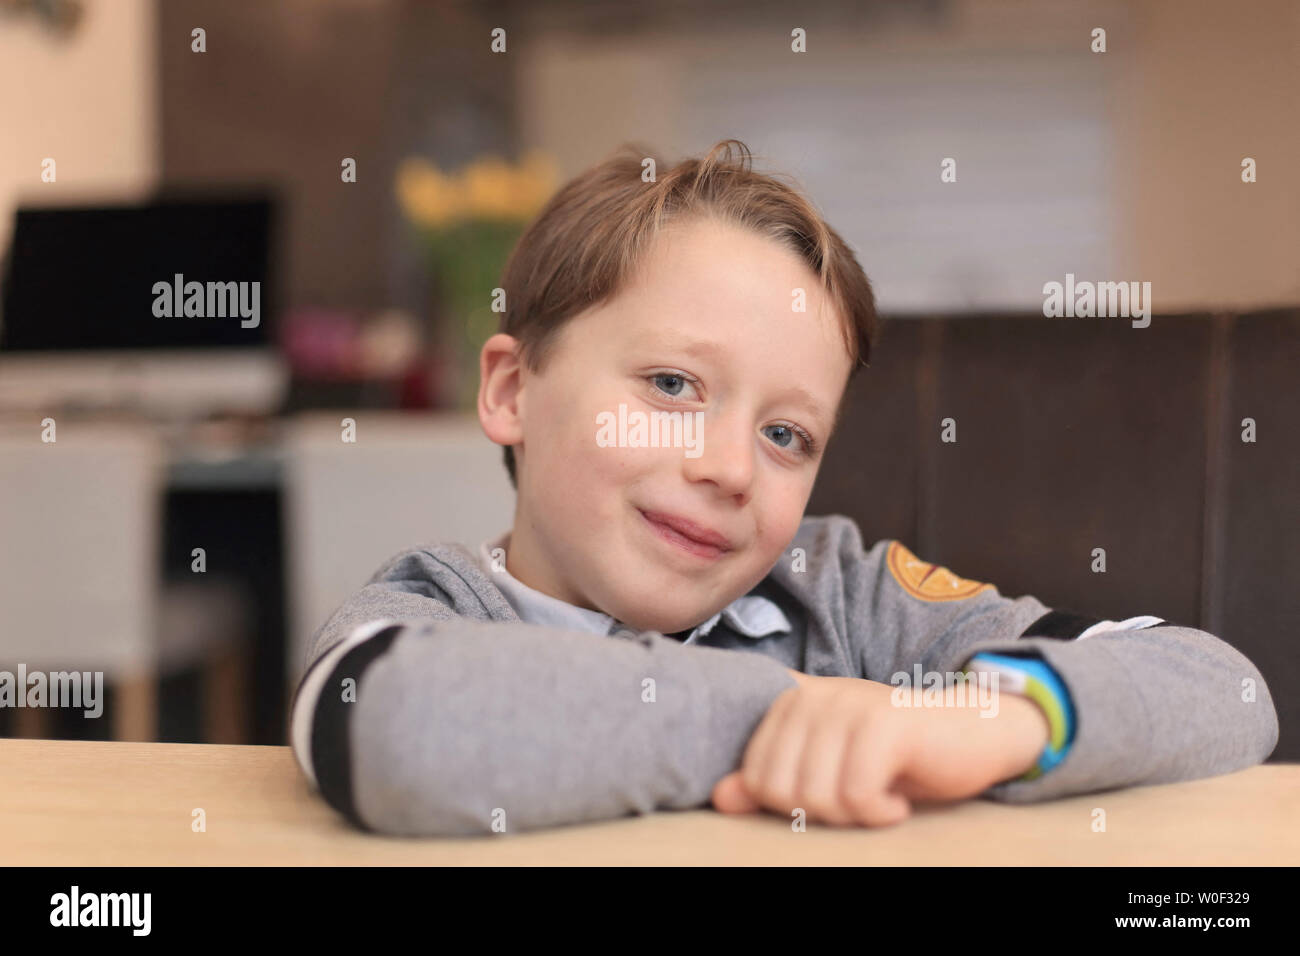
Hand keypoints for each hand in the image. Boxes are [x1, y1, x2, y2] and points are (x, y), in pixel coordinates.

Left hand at [710, 674, 1049, 826]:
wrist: (975, 733)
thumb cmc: (899, 756)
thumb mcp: (829, 771)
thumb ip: (772, 779)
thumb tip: (723, 796)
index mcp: (792, 703)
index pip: (753, 775)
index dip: (788, 803)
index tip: (831, 792)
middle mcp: (814, 697)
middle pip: (778, 789)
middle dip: (819, 813)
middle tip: (859, 799)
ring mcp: (848, 705)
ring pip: (814, 796)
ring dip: (852, 815)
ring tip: (879, 798)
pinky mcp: (883, 724)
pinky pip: (856, 794)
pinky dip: (879, 812)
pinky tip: (899, 801)